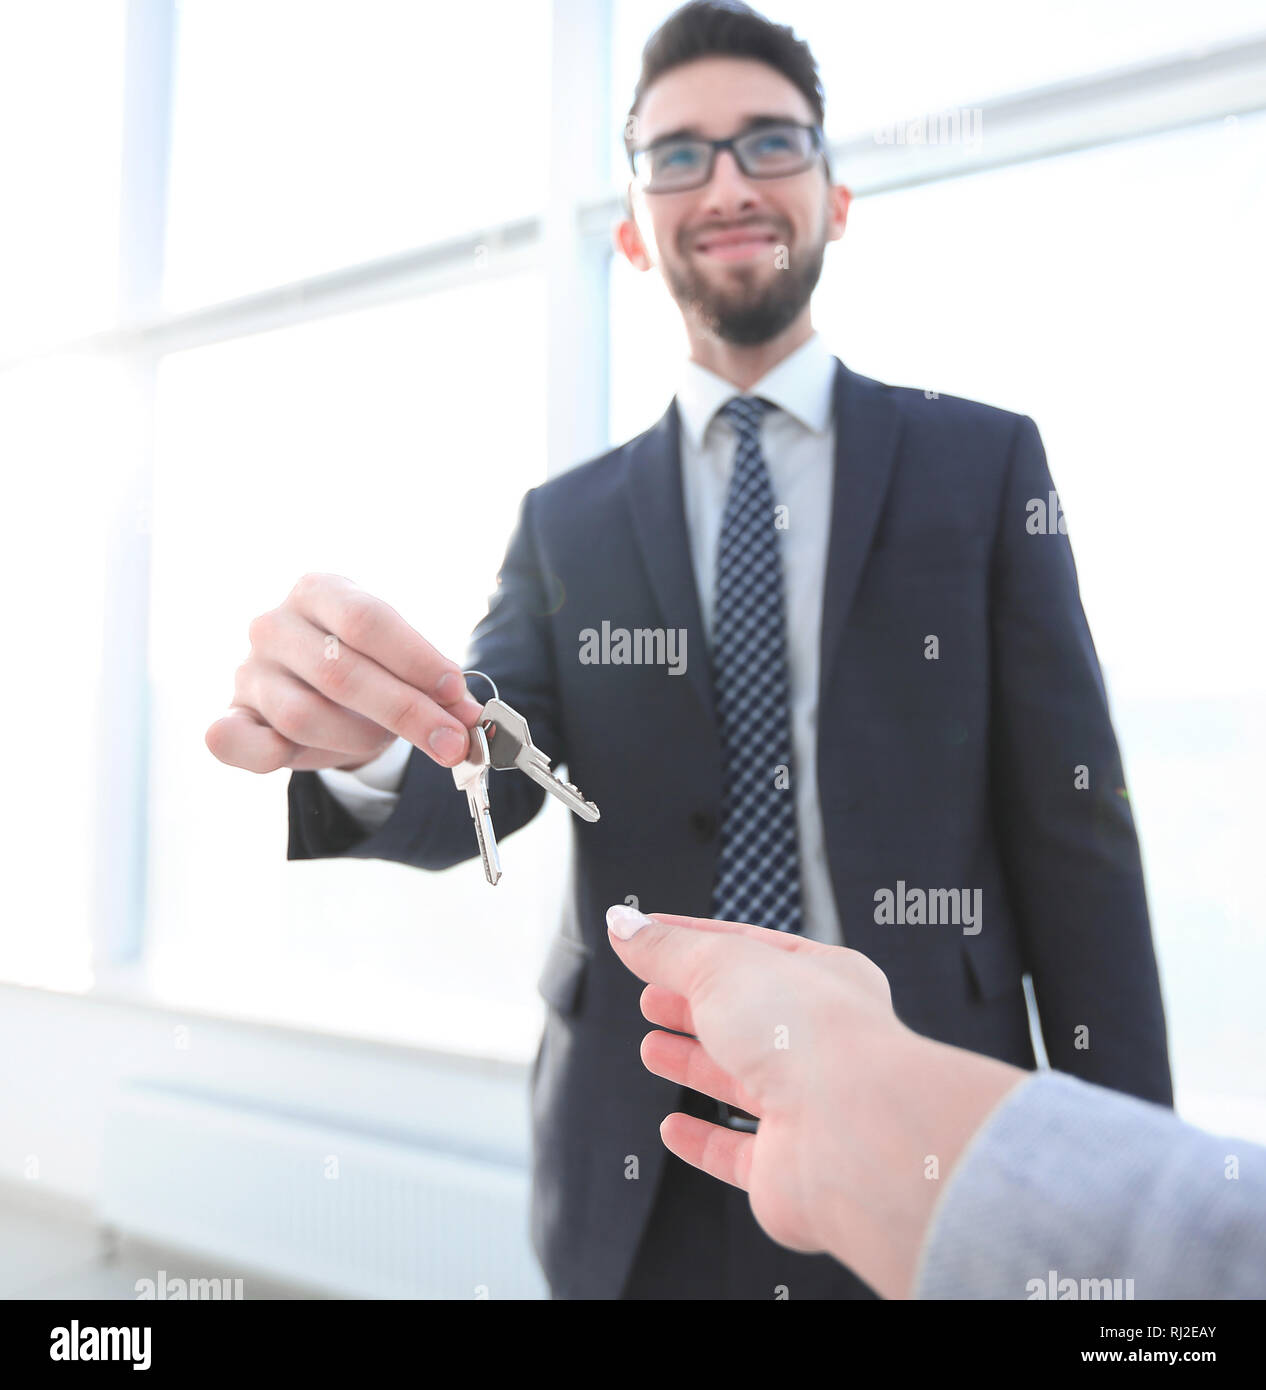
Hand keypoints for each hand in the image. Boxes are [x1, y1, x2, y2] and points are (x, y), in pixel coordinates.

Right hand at [205, 573, 484, 773]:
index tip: (457, 694)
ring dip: (358, 738)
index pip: (367, 620)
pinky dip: (269, 754)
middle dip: (406, 713)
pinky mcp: (231, 715)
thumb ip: (435, 687)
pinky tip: (299, 755)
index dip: (416, 660)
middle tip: (453, 743)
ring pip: (302, 715)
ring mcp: (247, 671)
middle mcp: (274, 624)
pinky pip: (233, 741)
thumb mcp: (402, 663)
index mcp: (319, 590)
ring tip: (385, 741)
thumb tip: (471, 719)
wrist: (315, 686)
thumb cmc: (368, 666)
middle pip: (341, 672)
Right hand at [606, 907, 1025, 1297]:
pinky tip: (672, 1127)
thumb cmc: (809, 1034)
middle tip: (651, 998)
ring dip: (694, 1064)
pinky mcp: (785, 1168)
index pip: (749, 949)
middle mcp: (820, 1042)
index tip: (646, 936)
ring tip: (652, 1049)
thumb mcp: (720, 964)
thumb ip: (666, 948)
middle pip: (746, 1017)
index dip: (693, 939)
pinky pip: (736, 1153)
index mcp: (823, 978)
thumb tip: (623, 923)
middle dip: (693, 1005)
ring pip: (741, 1081)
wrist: (852, 1131)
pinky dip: (702, 1140)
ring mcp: (806, 1106)